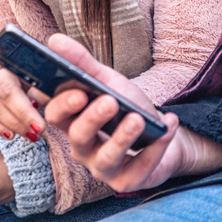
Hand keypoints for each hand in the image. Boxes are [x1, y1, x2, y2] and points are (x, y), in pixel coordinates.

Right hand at [0, 56, 46, 142]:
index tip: (40, 127)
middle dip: (18, 122)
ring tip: (26, 135)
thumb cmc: (34, 61)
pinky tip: (9, 133)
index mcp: (3, 57)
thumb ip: (41, 87)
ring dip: (8, 126)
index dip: (24, 111)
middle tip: (35, 134)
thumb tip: (37, 105)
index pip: (9, 89)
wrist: (18, 53)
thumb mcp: (42, 69)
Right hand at [43, 35, 209, 191]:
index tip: (79, 91)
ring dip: (122, 138)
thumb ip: (82, 63)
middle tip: (110, 100)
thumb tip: (54, 40)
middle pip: (78, 136)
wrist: (161, 133)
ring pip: (105, 158)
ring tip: (138, 118)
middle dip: (93, 119)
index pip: (54, 115)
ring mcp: (104, 167)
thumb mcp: (107, 81)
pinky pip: (138, 169)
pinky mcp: (128, 181)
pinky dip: (155, 148)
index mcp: (71, 121)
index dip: (63, 105)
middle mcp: (82, 147)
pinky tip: (166, 125)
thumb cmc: (127, 107)